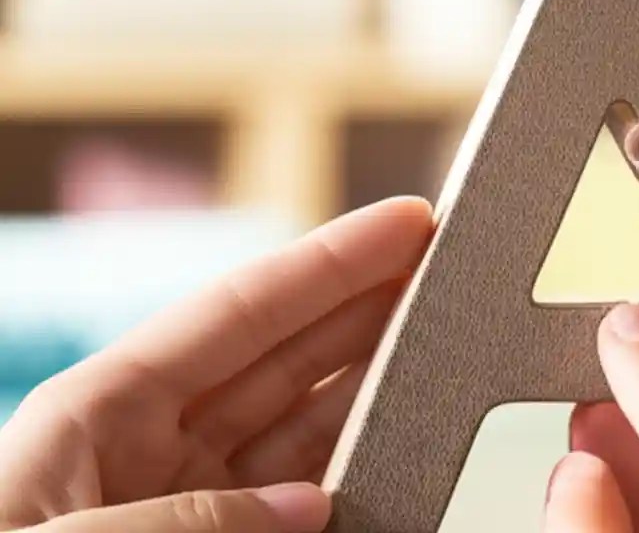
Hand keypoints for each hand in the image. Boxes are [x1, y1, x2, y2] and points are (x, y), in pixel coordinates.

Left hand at [0, 197, 434, 531]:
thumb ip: (191, 520)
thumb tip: (310, 504)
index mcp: (104, 409)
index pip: (242, 312)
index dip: (329, 262)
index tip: (406, 225)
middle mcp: (156, 445)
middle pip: (287, 356)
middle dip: (367, 308)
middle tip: (444, 277)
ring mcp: (190, 501)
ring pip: (306, 426)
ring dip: (375, 388)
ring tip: (441, 354)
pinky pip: (299, 502)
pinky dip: (354, 477)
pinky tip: (398, 452)